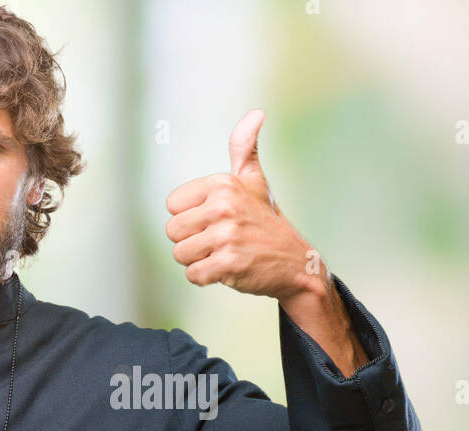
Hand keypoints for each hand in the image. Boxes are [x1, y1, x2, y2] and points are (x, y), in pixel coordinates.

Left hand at [165, 109, 327, 301]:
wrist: (296, 262)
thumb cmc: (267, 221)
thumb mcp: (254, 180)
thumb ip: (244, 147)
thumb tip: (256, 113)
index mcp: (222, 183)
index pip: (172, 205)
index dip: (189, 217)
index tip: (214, 220)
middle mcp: (224, 206)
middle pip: (172, 231)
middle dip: (191, 241)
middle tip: (219, 240)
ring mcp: (227, 236)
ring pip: (180, 254)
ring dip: (198, 260)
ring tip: (224, 253)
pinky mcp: (229, 264)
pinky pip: (193, 275)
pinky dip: (207, 278)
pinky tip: (228, 269)